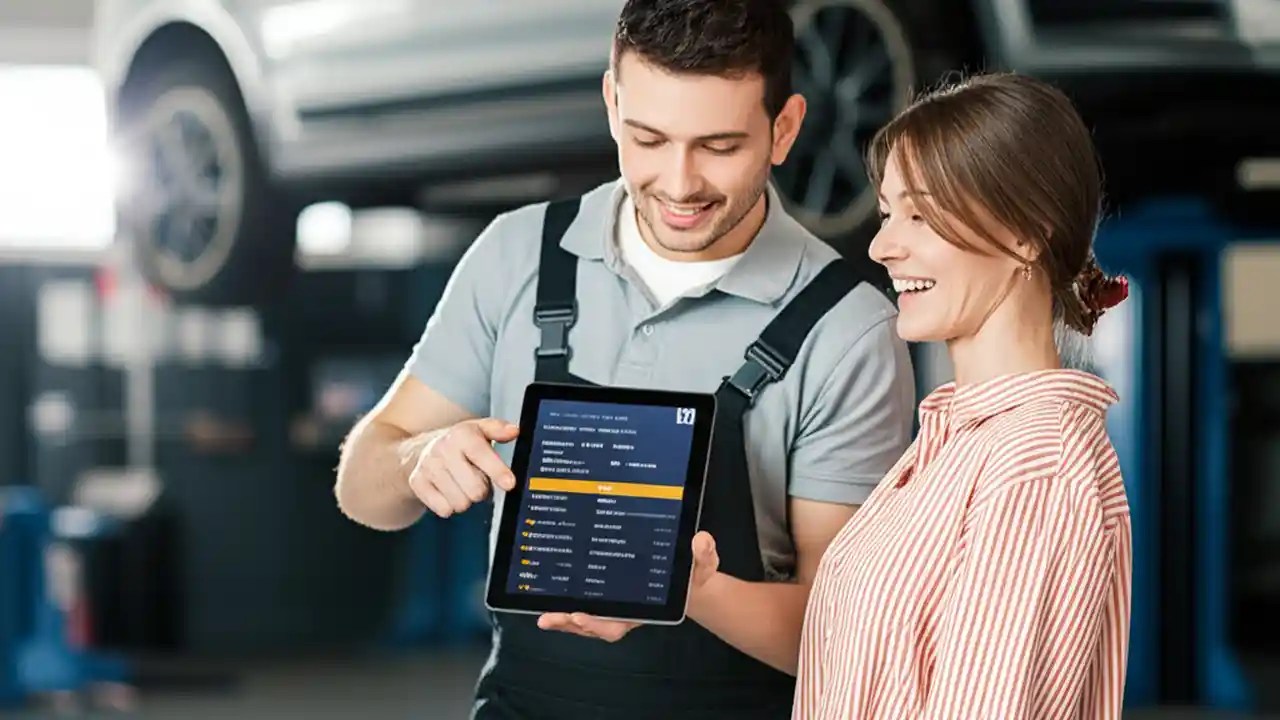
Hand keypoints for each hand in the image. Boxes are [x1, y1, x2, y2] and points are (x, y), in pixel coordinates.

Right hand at [408, 417, 518, 517]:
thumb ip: (497, 430)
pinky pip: (444, 509)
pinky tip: (447, 490)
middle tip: (476, 478)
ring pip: (461, 503)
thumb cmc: (457, 443)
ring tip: (461, 483)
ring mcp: (428, 467)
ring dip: (466, 498)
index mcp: (461, 435)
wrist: (418, 450)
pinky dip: (449, 505)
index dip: (497, 471)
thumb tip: (514, 431)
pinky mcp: (417, 483)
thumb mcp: (478, 430)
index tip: (509, 483)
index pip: (481, 454)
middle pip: (475, 489)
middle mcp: (442, 449)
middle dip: (481, 489)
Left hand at [536, 532, 721, 641]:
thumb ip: (704, 555)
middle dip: (571, 623)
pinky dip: (565, 606)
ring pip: (584, 617)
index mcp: (643, 609)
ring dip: (562, 618)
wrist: (690, 574)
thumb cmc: (694, 572)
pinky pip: (583, 603)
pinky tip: (545, 600)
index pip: (617, 624)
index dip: (598, 624)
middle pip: (593, 625)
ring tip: (543, 615)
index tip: (580, 617)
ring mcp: (614, 604)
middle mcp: (625, 611)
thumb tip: (700, 541)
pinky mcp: (606, 593)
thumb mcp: (704, 564)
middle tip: (553, 617)